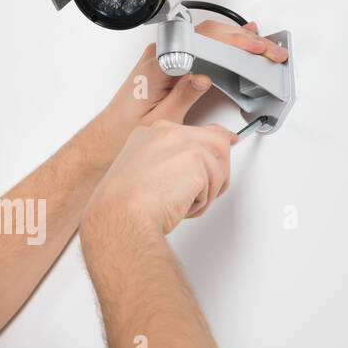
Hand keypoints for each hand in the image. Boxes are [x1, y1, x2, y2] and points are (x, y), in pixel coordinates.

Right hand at [82, 119, 238, 237]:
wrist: (121, 217)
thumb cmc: (124, 205)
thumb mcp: (141, 173)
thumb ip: (168, 161)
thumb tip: (193, 166)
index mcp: (151, 133)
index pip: (196, 130)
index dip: (212, 146)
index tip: (226, 143)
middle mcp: (168, 132)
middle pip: (217, 141)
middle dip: (218, 171)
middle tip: (206, 192)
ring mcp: (183, 143)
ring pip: (219, 167)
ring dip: (206, 193)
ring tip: (181, 204)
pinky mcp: (195, 160)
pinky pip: (215, 186)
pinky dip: (201, 205)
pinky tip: (180, 207)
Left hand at [100, 20, 288, 134]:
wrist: (109, 134)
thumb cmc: (127, 129)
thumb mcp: (161, 120)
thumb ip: (183, 97)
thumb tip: (204, 78)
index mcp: (158, 65)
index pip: (203, 42)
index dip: (233, 43)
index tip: (253, 49)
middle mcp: (160, 55)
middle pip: (208, 36)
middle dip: (243, 41)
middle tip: (269, 51)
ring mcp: (164, 55)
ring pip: (206, 37)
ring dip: (236, 40)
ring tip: (263, 45)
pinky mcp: (168, 61)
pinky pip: (199, 46)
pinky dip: (222, 45)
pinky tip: (238, 42)